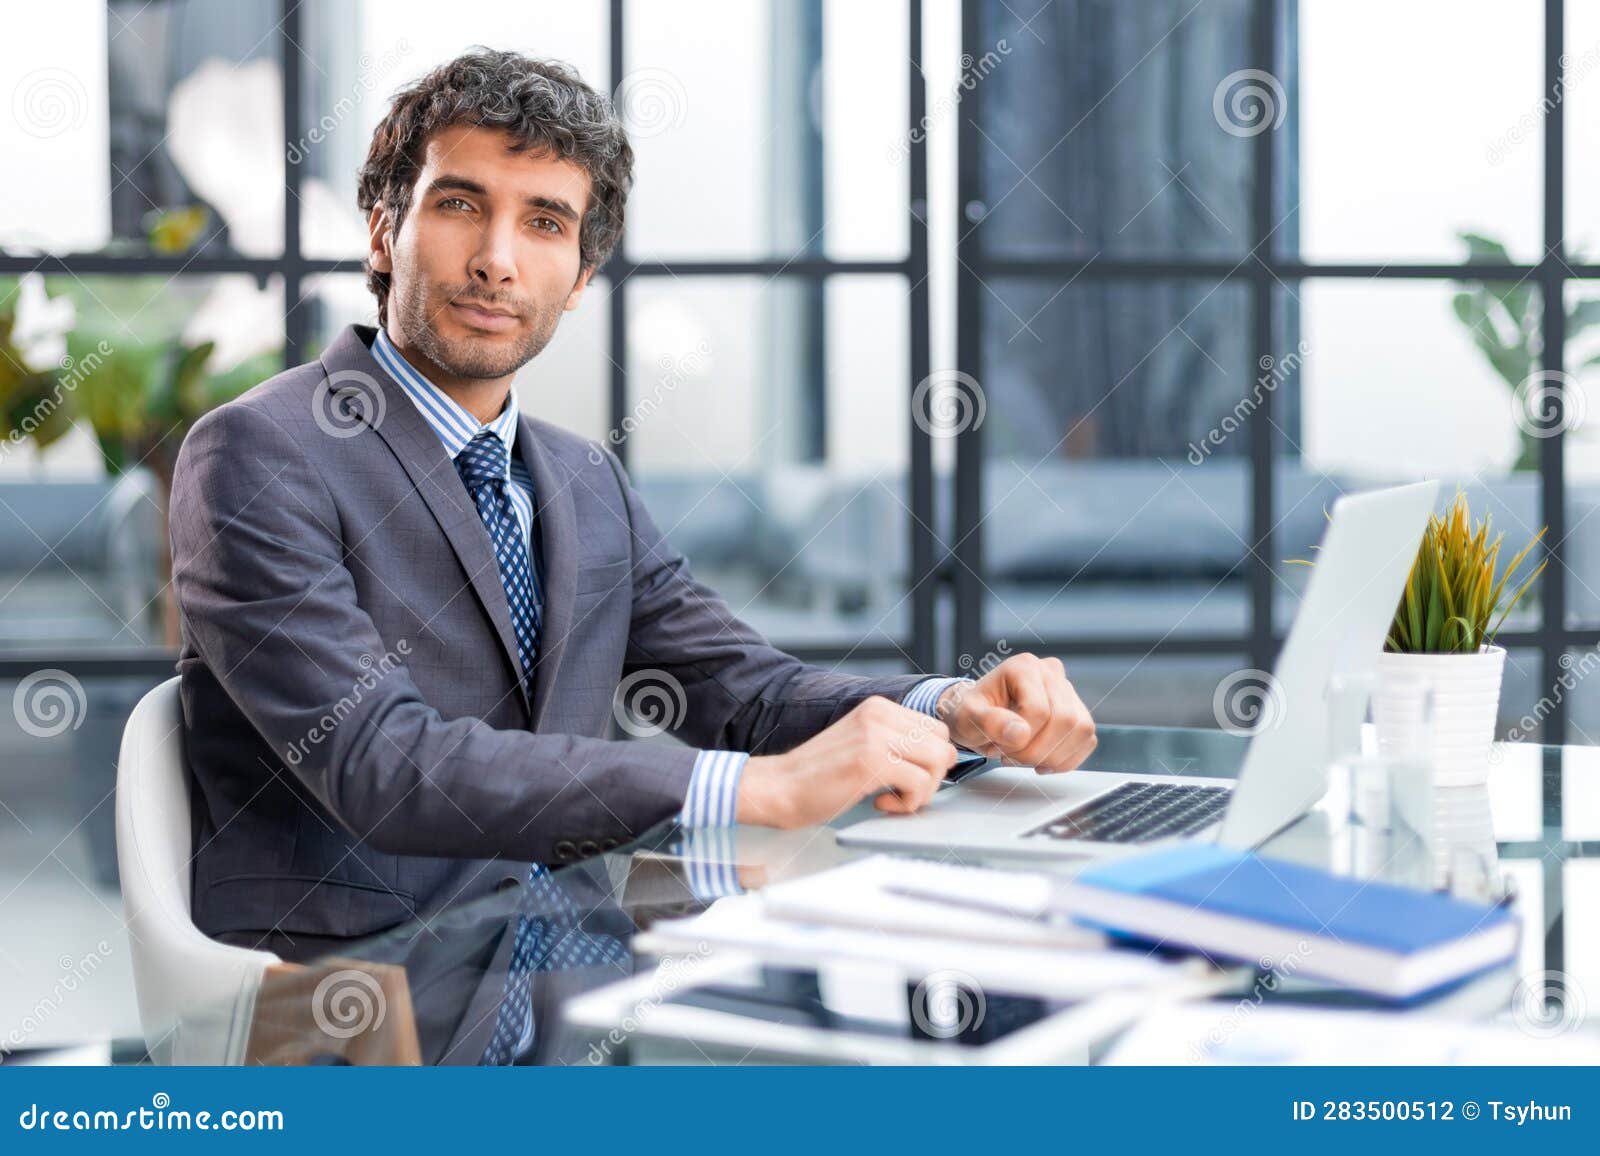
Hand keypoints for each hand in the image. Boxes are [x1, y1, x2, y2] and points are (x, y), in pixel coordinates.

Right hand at [735, 696, 958, 827]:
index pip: (935, 729)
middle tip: (905, 791)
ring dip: (923, 790)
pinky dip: (908, 802)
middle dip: (932, 775)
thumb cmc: (817, 775)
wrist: (778, 787)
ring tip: (894, 798)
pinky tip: (880, 803)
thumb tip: (940, 759)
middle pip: (942, 744)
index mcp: (878, 707)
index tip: (909, 778)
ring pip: (937, 762)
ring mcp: (877, 735)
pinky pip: (920, 783)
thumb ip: (894, 742)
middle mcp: (880, 714)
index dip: (930, 760)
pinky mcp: (873, 761)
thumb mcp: (860, 742)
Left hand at [937, 653, 1095, 771]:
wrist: (978, 717)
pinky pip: (1088, 740)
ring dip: (1053, 757)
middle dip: (1037, 750)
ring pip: (1082, 730)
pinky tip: (1041, 761)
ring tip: (1025, 758)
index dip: (1021, 739)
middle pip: (1065, 720)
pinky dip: (1066, 760)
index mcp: (1023, 667)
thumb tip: (1020, 733)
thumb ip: (988, 722)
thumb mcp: (966, 717)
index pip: (1038, 710)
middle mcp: (1050, 672)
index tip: (999, 746)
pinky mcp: (1078, 711)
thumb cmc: (972, 713)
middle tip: (1012, 757)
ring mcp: (1068, 691)